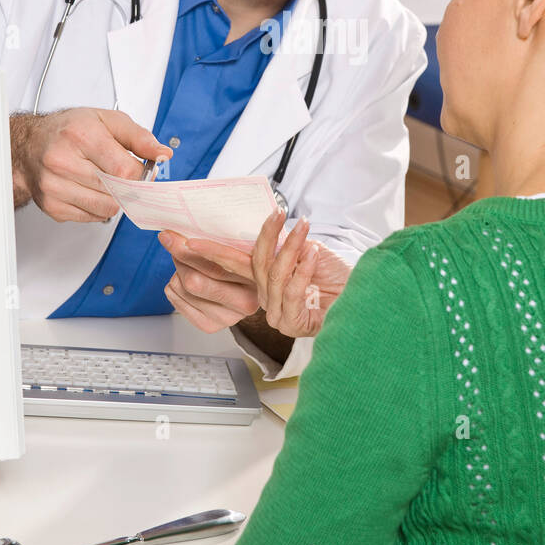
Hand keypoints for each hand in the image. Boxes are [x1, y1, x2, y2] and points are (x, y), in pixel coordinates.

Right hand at [11, 107, 170, 221]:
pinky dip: (98, 207)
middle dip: (129, 186)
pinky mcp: (52, 207)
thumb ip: (139, 138)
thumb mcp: (108, 120)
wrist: (29, 145)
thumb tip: (163, 154)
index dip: (141, 174)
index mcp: (81, 136)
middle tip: (125, 175)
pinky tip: (90, 189)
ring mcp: (55, 187)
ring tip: (106, 181)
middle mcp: (63, 162)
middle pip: (116, 191)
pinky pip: (92, 217)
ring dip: (114, 199)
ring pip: (106, 208)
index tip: (141, 170)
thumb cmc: (69, 130)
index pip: (125, 171)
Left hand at [158, 231, 260, 333]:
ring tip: (186, 264)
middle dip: (180, 255)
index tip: (187, 241)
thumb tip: (178, 232)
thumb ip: (219, 239)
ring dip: (177, 269)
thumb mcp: (238, 248)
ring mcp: (228, 318)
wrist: (244, 293)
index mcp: (258, 277)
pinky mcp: (210, 326)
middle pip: (196, 280)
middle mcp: (246, 302)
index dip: (207, 251)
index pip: (230, 262)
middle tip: (173, 240)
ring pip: (184, 287)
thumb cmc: (238, 264)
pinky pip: (176, 297)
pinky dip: (173, 284)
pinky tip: (183, 281)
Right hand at [160, 210, 351, 338]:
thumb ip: (278, 243)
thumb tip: (261, 222)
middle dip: (240, 242)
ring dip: (290, 246)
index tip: (179, 238)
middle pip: (244, 267)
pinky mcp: (294, 322)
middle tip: (240, 221)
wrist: (365, 295)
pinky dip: (303, 267)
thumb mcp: (304, 248)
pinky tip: (312, 251)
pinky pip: (290, 290)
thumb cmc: (337, 275)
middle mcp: (266, 298)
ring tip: (304, 226)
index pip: (228, 263)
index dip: (205, 250)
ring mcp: (278, 313)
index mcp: (263, 281)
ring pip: (272, 273)